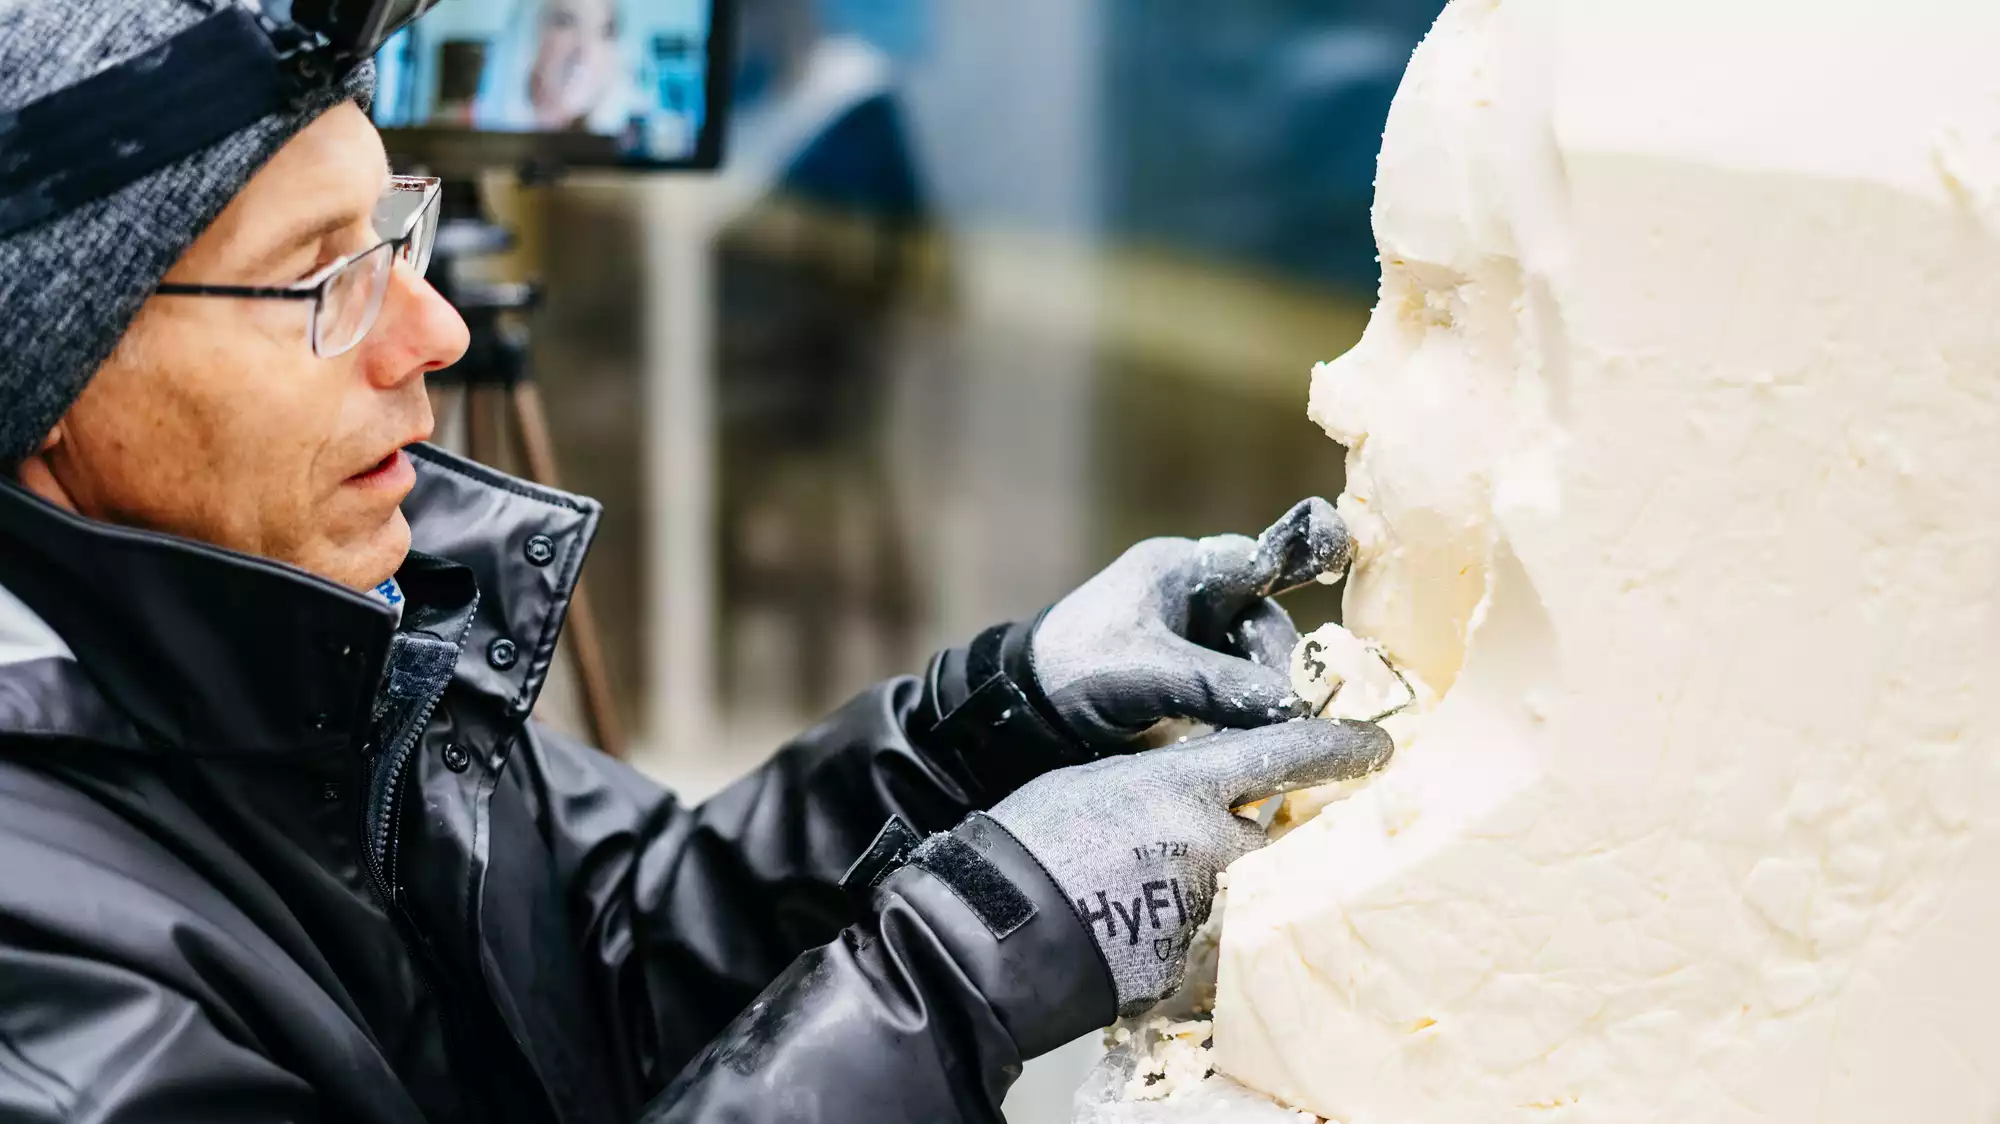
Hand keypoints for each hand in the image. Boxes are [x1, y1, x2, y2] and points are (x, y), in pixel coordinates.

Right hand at [984, 717, 1392, 1015]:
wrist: (998, 927)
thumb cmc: (1034, 838)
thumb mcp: (1101, 781)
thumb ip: (1161, 780)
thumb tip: (1190, 785)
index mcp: (1186, 785)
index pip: (1285, 755)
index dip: (1338, 748)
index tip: (1378, 746)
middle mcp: (1210, 843)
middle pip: (1269, 836)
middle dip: (1253, 836)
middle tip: (1207, 837)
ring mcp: (1204, 905)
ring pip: (1232, 887)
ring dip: (1202, 883)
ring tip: (1137, 884)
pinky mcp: (1187, 958)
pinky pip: (1199, 933)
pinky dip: (1173, 926)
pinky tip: (1130, 923)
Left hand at [1032, 498, 1351, 748]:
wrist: (1026, 713)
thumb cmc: (1073, 671)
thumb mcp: (1142, 673)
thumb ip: (1213, 683)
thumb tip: (1292, 705)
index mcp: (1183, 571)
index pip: (1262, 557)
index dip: (1311, 550)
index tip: (1344, 553)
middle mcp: (1201, 597)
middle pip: (1270, 627)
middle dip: (1285, 669)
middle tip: (1294, 712)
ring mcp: (1203, 640)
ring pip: (1264, 664)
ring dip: (1274, 699)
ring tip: (1278, 734)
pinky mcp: (1202, 682)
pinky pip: (1247, 693)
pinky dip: (1258, 716)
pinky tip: (1264, 742)